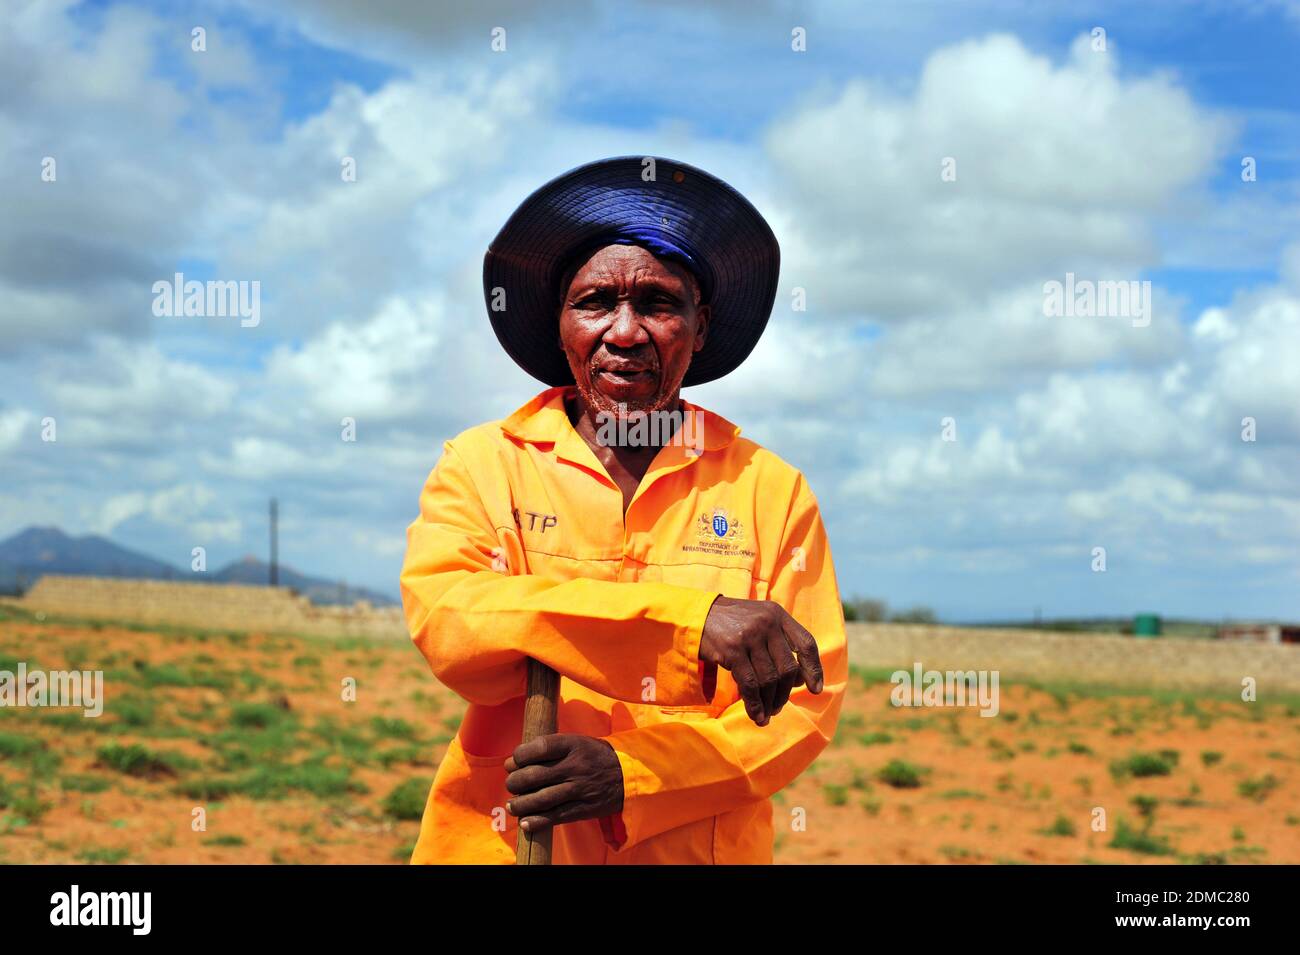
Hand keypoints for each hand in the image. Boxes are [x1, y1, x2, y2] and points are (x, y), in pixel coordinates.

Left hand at [504, 733, 623, 833]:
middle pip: (535, 775)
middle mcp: (575, 766)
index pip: (540, 747)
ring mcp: (580, 788)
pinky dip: (537, 821)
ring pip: (542, 798)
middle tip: (512, 784)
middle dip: (515, 782)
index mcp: (573, 744)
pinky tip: (525, 823)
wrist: (626, 775)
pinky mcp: (584, 808)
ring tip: (512, 805)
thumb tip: (513, 763)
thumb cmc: (592, 756)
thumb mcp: (576, 742)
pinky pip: (556, 816)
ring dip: (521, 804)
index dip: (520, 755)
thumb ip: (548, 749)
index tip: (513, 762)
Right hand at [699, 596, 823, 725]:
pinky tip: (756, 716)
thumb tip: (798, 680)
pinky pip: (750, 685)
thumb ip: (779, 642)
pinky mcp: (732, 649)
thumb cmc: (731, 623)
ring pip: (769, 679)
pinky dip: (755, 704)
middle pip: (788, 668)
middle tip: (777, 708)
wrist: (696, 615)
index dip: (814, 669)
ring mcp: (750, 635)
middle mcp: (767, 623)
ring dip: (770, 702)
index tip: (816, 689)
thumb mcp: (759, 621)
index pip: (806, 643)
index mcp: (778, 615)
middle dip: (785, 693)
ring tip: (766, 715)